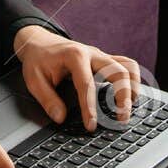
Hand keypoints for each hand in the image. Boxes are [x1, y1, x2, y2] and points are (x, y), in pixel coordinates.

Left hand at [13, 24, 141, 132]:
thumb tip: (60, 117)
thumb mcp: (34, 79)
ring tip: (128, 108)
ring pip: (128, 66)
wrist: (39, 41)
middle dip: (123, 96)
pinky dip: (132, 80)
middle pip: (118, 71)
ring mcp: (100, 56)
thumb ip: (47, 99)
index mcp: (74, 56)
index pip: (86, 84)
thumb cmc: (38, 59)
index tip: (91, 125)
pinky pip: (126, 65)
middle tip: (121, 118)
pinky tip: (128, 96)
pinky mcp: (105, 60)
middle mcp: (92, 53)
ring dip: (133, 87)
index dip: (90, 107)